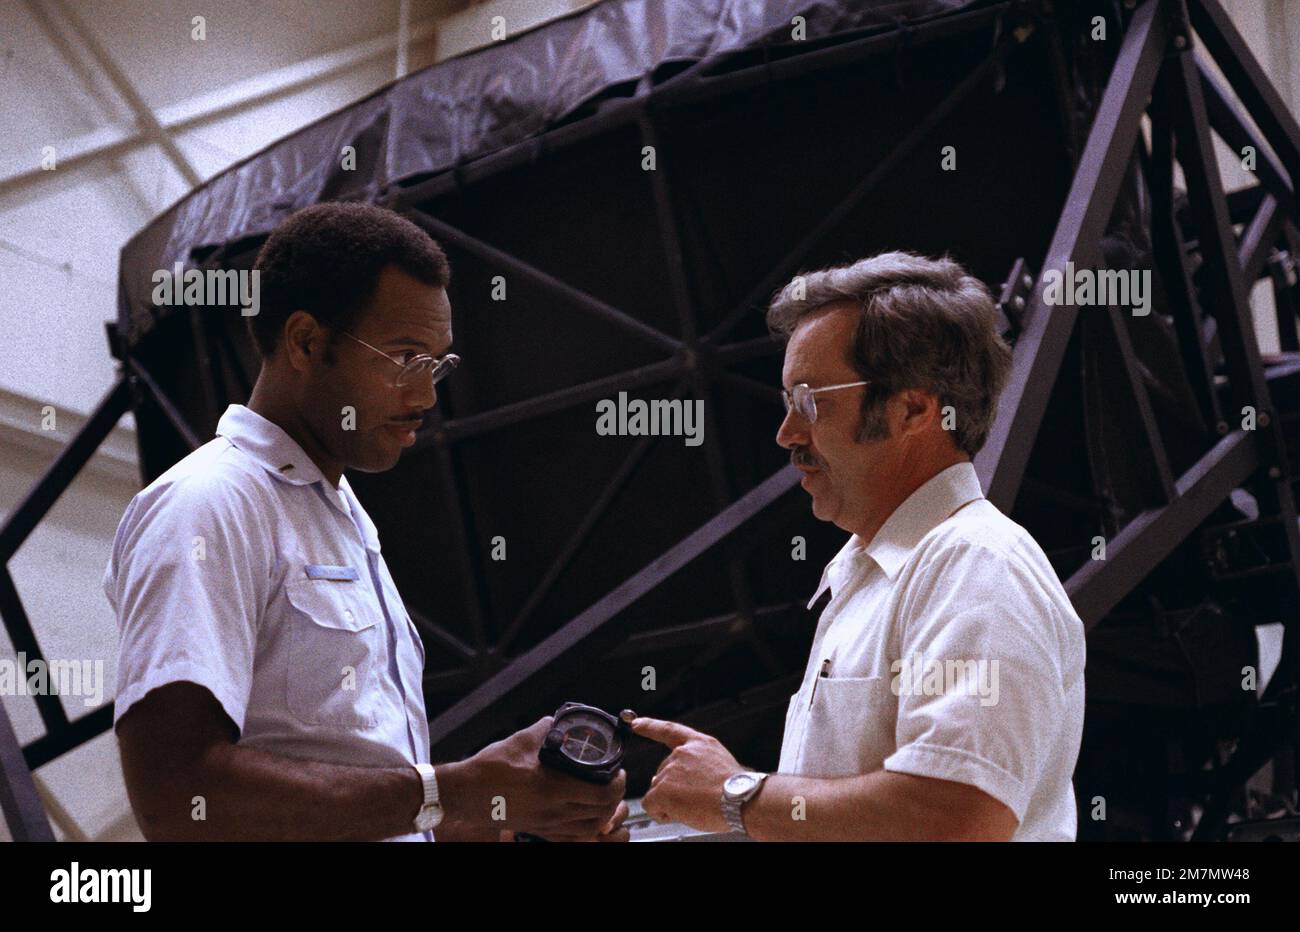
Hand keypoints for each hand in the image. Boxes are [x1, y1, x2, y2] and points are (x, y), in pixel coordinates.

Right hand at [443, 717, 625, 840]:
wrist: (467, 792)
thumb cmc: (490, 768)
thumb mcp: (522, 740)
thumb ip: (547, 729)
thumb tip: (560, 722)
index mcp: (553, 788)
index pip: (602, 793)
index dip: (618, 782)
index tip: (619, 770)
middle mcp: (554, 811)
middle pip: (601, 812)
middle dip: (615, 797)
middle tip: (615, 781)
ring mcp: (547, 825)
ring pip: (590, 828)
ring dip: (603, 813)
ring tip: (603, 797)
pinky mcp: (539, 831)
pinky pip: (572, 835)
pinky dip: (585, 825)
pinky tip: (584, 812)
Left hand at [631, 717, 742, 833]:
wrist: (741, 800)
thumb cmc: (737, 790)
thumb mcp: (720, 764)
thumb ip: (698, 765)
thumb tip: (681, 780)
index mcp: (699, 744)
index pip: (669, 730)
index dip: (651, 726)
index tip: (637, 723)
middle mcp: (682, 753)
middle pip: (663, 772)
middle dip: (673, 789)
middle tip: (696, 798)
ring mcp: (670, 770)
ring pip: (658, 791)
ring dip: (671, 802)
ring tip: (695, 805)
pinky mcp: (663, 789)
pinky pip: (651, 804)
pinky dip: (661, 812)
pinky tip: (681, 812)